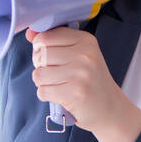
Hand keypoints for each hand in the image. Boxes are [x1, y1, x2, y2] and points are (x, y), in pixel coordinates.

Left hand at [26, 25, 140, 141]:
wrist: (110, 108)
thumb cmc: (90, 80)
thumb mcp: (77, 54)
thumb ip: (53, 41)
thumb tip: (30, 33)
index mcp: (85, 40)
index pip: (44, 37)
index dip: (39, 48)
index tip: (50, 56)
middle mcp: (85, 55)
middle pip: (40, 55)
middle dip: (41, 66)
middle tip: (56, 74)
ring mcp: (81, 74)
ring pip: (39, 74)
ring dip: (42, 82)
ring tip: (58, 84)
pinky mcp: (75, 94)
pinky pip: (43, 91)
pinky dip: (46, 95)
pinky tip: (60, 95)